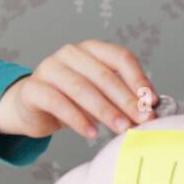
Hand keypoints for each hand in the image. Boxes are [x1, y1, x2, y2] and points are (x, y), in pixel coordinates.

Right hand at [0, 39, 156, 140]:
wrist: (31, 108)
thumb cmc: (71, 101)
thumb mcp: (99, 95)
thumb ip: (121, 97)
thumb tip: (150, 110)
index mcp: (90, 49)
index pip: (120, 57)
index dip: (139, 79)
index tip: (152, 102)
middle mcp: (69, 54)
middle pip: (103, 75)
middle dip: (126, 100)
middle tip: (142, 120)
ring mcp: (48, 68)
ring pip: (81, 88)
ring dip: (105, 111)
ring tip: (121, 128)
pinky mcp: (32, 88)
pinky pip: (57, 102)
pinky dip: (77, 119)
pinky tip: (91, 133)